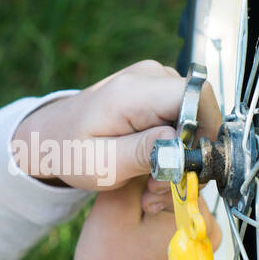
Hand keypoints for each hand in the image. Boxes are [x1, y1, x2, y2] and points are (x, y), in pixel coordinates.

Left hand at [11, 60, 222, 191]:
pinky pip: (185, 113)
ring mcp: (155, 77)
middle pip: (200, 107)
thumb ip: (141, 153)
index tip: (188, 164)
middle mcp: (148, 75)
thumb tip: (179, 144)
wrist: (52, 136)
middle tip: (164, 183)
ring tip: (154, 177)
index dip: (206, 130)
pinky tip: (155, 162)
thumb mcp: (101, 164)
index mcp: (131, 92)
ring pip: (196, 113)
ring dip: (184, 150)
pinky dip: (177, 142)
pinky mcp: (158, 88)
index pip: (197, 96)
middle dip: (193, 149)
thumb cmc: (70, 151)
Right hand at [68, 170, 223, 259]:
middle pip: (180, 185)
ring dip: (150, 204)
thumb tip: (153, 144)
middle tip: (128, 215)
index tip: (134, 197)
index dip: (150, 174)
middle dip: (151, 189)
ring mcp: (202, 243)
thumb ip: (137, 170)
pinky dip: (153, 219)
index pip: (182, 170)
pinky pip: (173, 219)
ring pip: (174, 201)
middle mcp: (210, 232)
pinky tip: (134, 236)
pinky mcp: (190, 250)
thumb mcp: (116, 205)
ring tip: (129, 229)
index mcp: (199, 220)